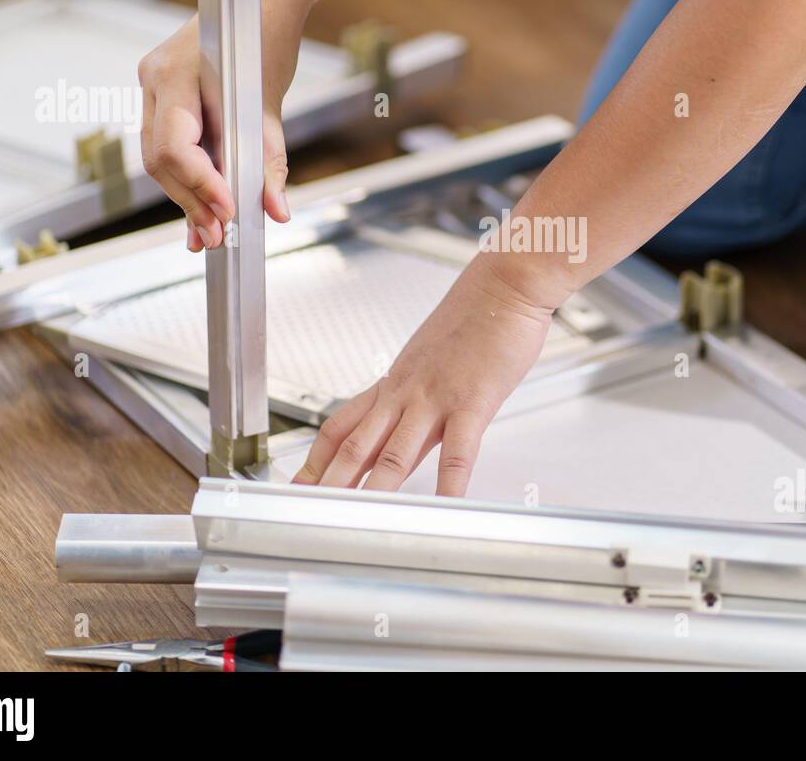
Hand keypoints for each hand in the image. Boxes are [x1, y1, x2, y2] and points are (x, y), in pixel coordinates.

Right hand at [138, 16, 293, 251]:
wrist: (255, 0)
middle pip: (160, 159)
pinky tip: (199, 214)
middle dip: (191, 201)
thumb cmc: (263, 40)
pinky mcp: (160, 99)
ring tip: (211, 234)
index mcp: (175, 72)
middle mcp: (154, 79)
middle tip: (218, 237)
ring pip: (159, 159)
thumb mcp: (270, 104)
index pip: (174, 145)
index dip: (200, 184)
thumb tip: (275, 210)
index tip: (227, 212)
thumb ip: (270, 160)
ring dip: (187, 198)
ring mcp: (151, 88)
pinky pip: (167, 147)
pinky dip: (187, 180)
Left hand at [292, 259, 555, 495]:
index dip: (317, 459)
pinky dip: (449, 482)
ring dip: (375, 488)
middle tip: (309, 512)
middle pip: (356, 444)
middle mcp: (406, 391)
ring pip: (395, 451)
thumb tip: (405, 423)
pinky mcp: (472, 401)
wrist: (504, 284)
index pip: (341, 425)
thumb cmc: (475, 317)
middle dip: (331, 482)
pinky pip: (458, 449)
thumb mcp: (431, 357)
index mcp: (395, 382)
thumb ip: (416, 394)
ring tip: (360, 520)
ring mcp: (436, 397)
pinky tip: (444, 506)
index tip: (301, 485)